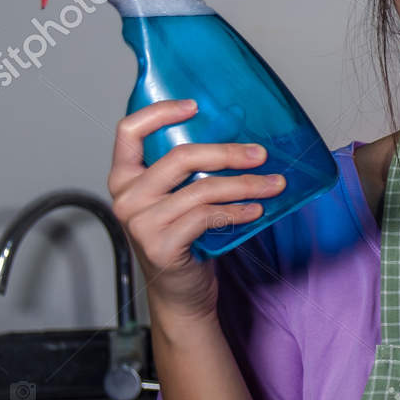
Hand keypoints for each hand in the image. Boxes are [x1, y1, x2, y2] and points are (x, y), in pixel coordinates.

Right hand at [107, 100, 287, 321]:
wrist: (181, 293)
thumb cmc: (184, 239)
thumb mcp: (177, 199)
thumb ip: (187, 173)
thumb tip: (238, 140)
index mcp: (125, 177)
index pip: (128, 131)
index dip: (160, 112)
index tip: (195, 105)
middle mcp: (125, 196)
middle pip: (180, 157)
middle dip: (228, 152)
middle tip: (260, 153)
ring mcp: (140, 222)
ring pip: (202, 189)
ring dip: (245, 184)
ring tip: (274, 184)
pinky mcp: (160, 245)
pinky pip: (207, 217)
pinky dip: (237, 211)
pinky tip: (256, 210)